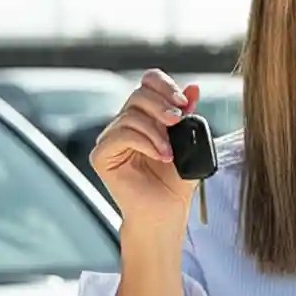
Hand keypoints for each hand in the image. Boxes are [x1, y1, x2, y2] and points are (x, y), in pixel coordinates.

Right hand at [90, 69, 201, 227]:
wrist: (166, 213)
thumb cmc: (176, 182)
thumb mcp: (188, 142)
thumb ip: (188, 115)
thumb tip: (193, 87)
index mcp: (144, 116)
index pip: (147, 83)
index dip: (164, 86)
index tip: (184, 102)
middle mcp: (124, 124)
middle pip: (138, 94)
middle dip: (162, 106)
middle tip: (178, 121)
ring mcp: (110, 139)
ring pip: (130, 115)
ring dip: (156, 131)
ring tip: (170, 152)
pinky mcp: (101, 156)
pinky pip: (121, 135)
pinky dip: (145, 142)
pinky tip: (160, 155)